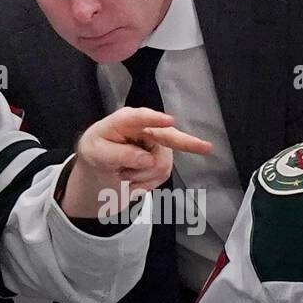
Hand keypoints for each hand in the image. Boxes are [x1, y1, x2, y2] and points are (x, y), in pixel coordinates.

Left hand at [59, 107, 211, 219]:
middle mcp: (146, 129)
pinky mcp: (163, 163)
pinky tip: (132, 179)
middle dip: (187, 143)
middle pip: (168, 137)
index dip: (155, 119)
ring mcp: (157, 147)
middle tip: (207, 148)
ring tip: (122, 174)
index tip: (169, 122)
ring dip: (138, 176)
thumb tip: (147, 159)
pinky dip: (143, 184)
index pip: (139, 118)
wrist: (100, 171)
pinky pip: (160, 177)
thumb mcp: (96, 154)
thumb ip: (119, 155)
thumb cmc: (96, 153)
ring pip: (159, 165)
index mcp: (126, 120)